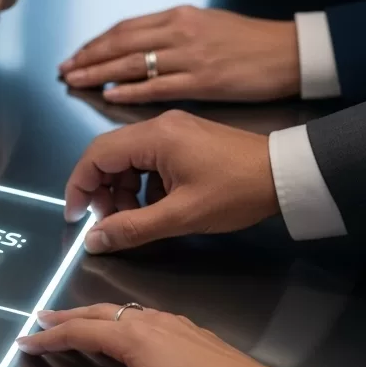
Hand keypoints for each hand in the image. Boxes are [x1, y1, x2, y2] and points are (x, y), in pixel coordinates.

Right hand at [18, 304, 339, 366]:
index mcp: (131, 338)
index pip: (78, 333)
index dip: (48, 339)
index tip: (24, 342)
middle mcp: (146, 321)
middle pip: (95, 313)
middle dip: (64, 318)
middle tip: (39, 321)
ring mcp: (168, 322)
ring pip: (117, 311)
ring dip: (88, 315)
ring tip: (71, 321)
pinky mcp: (185, 329)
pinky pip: (138, 315)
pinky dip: (114, 317)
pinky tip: (120, 327)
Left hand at [59, 7, 300, 103]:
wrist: (289, 53)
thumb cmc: (251, 42)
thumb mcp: (207, 25)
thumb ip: (174, 33)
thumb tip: (142, 45)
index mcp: (180, 17)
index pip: (126, 28)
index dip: (97, 42)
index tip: (78, 54)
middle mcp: (180, 32)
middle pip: (121, 43)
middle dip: (89, 57)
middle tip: (65, 70)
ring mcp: (190, 56)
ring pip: (132, 63)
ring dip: (99, 73)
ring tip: (76, 82)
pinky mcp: (201, 81)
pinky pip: (156, 86)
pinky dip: (129, 90)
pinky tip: (109, 94)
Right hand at [65, 110, 278, 253]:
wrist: (289, 175)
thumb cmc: (238, 191)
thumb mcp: (182, 216)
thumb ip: (132, 228)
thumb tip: (94, 241)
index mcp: (154, 136)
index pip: (95, 156)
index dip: (79, 187)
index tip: (76, 216)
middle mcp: (159, 125)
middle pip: (109, 155)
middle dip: (102, 191)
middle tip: (109, 222)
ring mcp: (174, 130)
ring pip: (128, 158)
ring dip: (123, 190)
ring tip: (136, 218)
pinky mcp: (187, 139)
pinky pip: (148, 159)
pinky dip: (143, 184)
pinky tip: (158, 206)